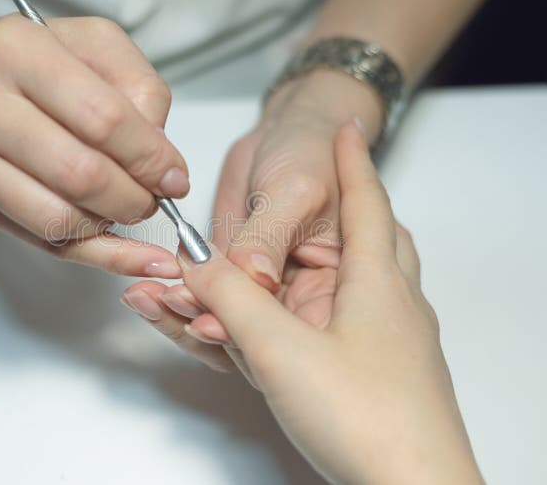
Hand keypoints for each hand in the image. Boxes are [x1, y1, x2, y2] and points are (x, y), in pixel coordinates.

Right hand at [0, 13, 187, 277]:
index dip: (150, 158)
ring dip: (112, 227)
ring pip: (57, 219)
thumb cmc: (28, 56)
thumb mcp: (93, 43)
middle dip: (136, 198)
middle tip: (156, 197)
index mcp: (17, 50)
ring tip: (131, 210)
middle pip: (80, 175)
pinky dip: (94, 253)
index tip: (175, 176)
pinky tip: (129, 255)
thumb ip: (140, 89)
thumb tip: (164, 163)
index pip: (103, 119)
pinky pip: (40, 240)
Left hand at [121, 72, 381, 373]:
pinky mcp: (225, 280)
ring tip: (146, 299)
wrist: (286, 133)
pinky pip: (198, 299)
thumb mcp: (297, 191)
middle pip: (251, 337)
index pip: (292, 329)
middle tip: (170, 304)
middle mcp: (295, 301)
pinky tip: (144, 292)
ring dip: (180, 318)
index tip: (210, 322)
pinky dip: (171, 299)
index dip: (250, 333)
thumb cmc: (311, 155)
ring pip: (219, 324)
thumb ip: (272, 236)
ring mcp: (256, 293)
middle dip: (206, 325)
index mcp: (332, 291)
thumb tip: (255, 278)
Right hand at [173, 124, 481, 483]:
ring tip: (170, 292)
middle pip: (334, 248)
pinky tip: (205, 334)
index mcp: (375, 280)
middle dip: (286, 231)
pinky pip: (291, 340)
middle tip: (256, 216)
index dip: (352, 162)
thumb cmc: (367, 416)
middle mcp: (376, 305)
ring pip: (297, 301)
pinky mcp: (347, 381)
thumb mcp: (284, 347)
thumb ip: (231, 300)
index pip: (365, 200)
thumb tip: (192, 266)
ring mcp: (362, 345)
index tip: (348, 130)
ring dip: (239, 297)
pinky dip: (249, 333)